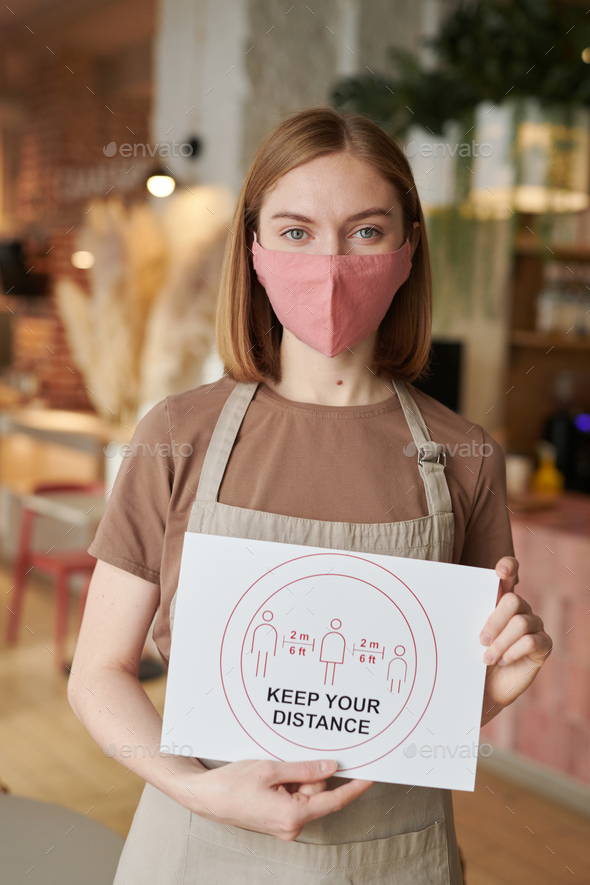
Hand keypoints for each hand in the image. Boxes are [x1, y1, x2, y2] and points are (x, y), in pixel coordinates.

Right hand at [185, 758, 372, 840]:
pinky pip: (295, 797)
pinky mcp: (279, 820)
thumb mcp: (270, 769)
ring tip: (270, 772)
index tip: (371, 775)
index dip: (355, 786)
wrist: (206, 797)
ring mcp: (286, 825)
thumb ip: (305, 769)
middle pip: (318, 791)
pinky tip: (270, 778)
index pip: (334, 799)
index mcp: (293, 815)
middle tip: (283, 763)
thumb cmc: (232, 784)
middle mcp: (292, 825)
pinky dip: (289, 784)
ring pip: (307, 793)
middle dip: (308, 773)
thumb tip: (332, 768)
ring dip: (295, 777)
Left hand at [479, 556, 551, 724]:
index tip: (499, 570)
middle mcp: (520, 608)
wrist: (484, 687)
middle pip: (513, 600)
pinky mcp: (543, 645)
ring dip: (500, 643)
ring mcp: (535, 625)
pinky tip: (503, 661)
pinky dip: (512, 652)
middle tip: (480, 640)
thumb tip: (441, 600)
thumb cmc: (472, 656)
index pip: (510, 573)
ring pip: (521, 623)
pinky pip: (531, 641)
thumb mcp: (465, 633)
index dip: (509, 566)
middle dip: (494, 621)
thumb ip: (463, 616)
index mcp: (500, 599)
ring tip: (488, 657)